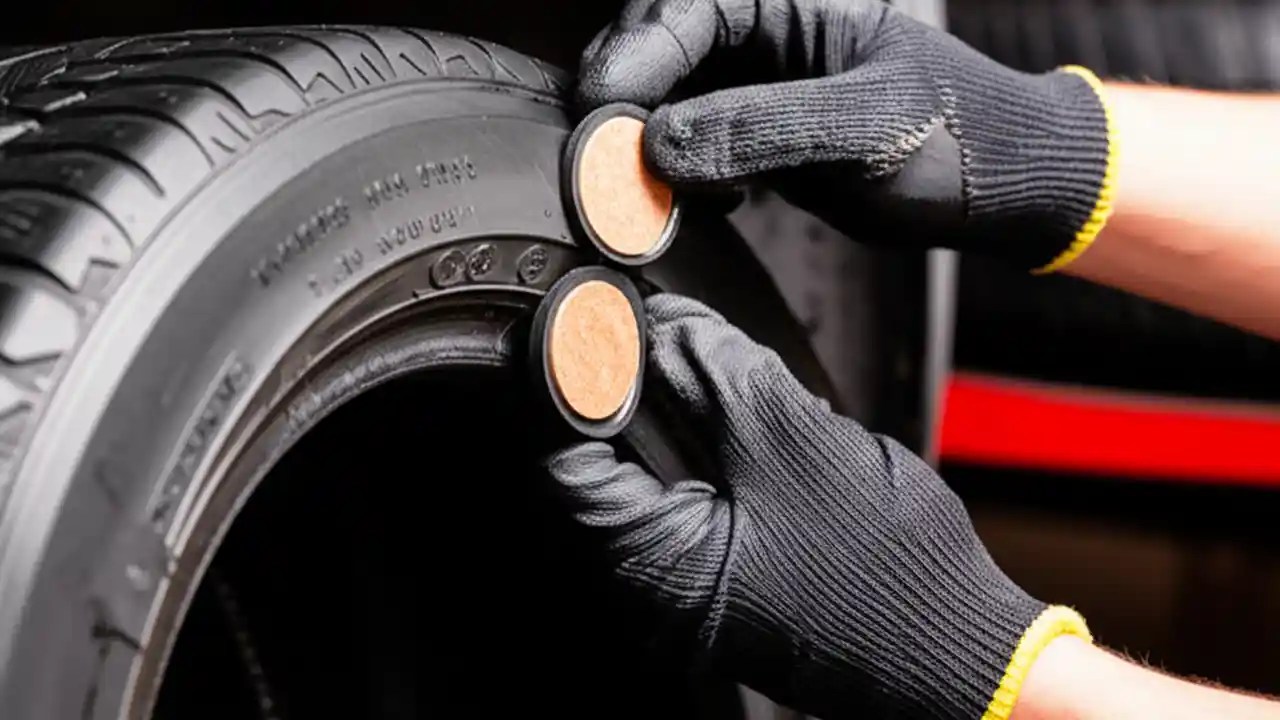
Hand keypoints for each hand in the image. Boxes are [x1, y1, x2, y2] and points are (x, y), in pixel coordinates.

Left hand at [544, 293, 1090, 719]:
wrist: (962, 645)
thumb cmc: (887, 572)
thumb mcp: (792, 440)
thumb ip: (717, 371)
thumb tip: (667, 324)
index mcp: (654, 563)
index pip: (572, 458)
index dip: (584, 380)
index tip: (606, 330)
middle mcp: (658, 586)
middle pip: (613, 463)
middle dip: (641, 391)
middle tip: (673, 339)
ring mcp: (696, 586)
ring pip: (662, 476)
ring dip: (687, 419)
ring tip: (725, 376)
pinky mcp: (734, 577)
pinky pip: (703, 500)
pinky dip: (719, 455)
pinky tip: (758, 428)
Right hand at [577, 0, 1116, 271]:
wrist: (999, 182)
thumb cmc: (954, 137)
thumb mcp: (862, 129)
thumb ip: (762, 129)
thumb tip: (660, 147)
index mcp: (789, 3)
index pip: (685, 10)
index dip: (633, 57)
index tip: (600, 112)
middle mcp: (765, 38)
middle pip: (660, 49)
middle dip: (624, 99)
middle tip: (597, 156)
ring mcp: (757, 88)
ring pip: (667, 101)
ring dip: (642, 144)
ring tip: (640, 190)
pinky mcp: (757, 136)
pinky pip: (692, 145)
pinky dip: (676, 175)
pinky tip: (698, 202)